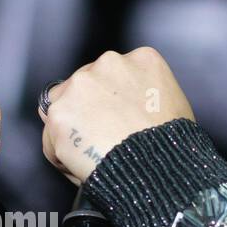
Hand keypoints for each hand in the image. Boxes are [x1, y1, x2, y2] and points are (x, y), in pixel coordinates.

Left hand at [39, 47, 194, 184]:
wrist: (157, 168)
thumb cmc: (171, 146)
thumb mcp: (174, 106)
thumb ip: (147, 96)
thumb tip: (127, 110)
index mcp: (142, 59)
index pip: (113, 75)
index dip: (112, 102)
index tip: (115, 120)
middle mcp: (109, 63)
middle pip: (86, 86)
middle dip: (88, 112)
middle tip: (102, 140)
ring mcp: (81, 85)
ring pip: (63, 108)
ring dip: (72, 130)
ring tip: (94, 154)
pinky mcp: (59, 112)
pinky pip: (51, 137)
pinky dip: (61, 154)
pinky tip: (82, 164)